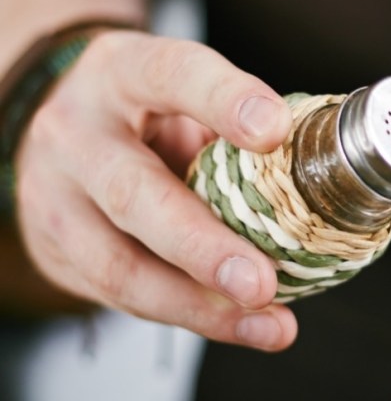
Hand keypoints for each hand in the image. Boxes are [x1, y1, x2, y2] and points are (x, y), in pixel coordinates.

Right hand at [14, 29, 296, 349]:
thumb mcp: (182, 100)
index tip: (276, 131)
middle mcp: (77, 134)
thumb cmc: (145, 118)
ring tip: (268, 324)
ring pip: (120, 267)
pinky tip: (243, 326)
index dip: (222, 100)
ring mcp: (56, 200)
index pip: (170, 73)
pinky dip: (193, 317)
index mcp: (121, 74)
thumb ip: (235, 134)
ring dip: (201, 306)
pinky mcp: (59, 256)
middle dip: (202, 247)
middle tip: (262, 282)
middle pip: (132, 194)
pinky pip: (126, 299)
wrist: (56, 137)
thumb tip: (324, 180)